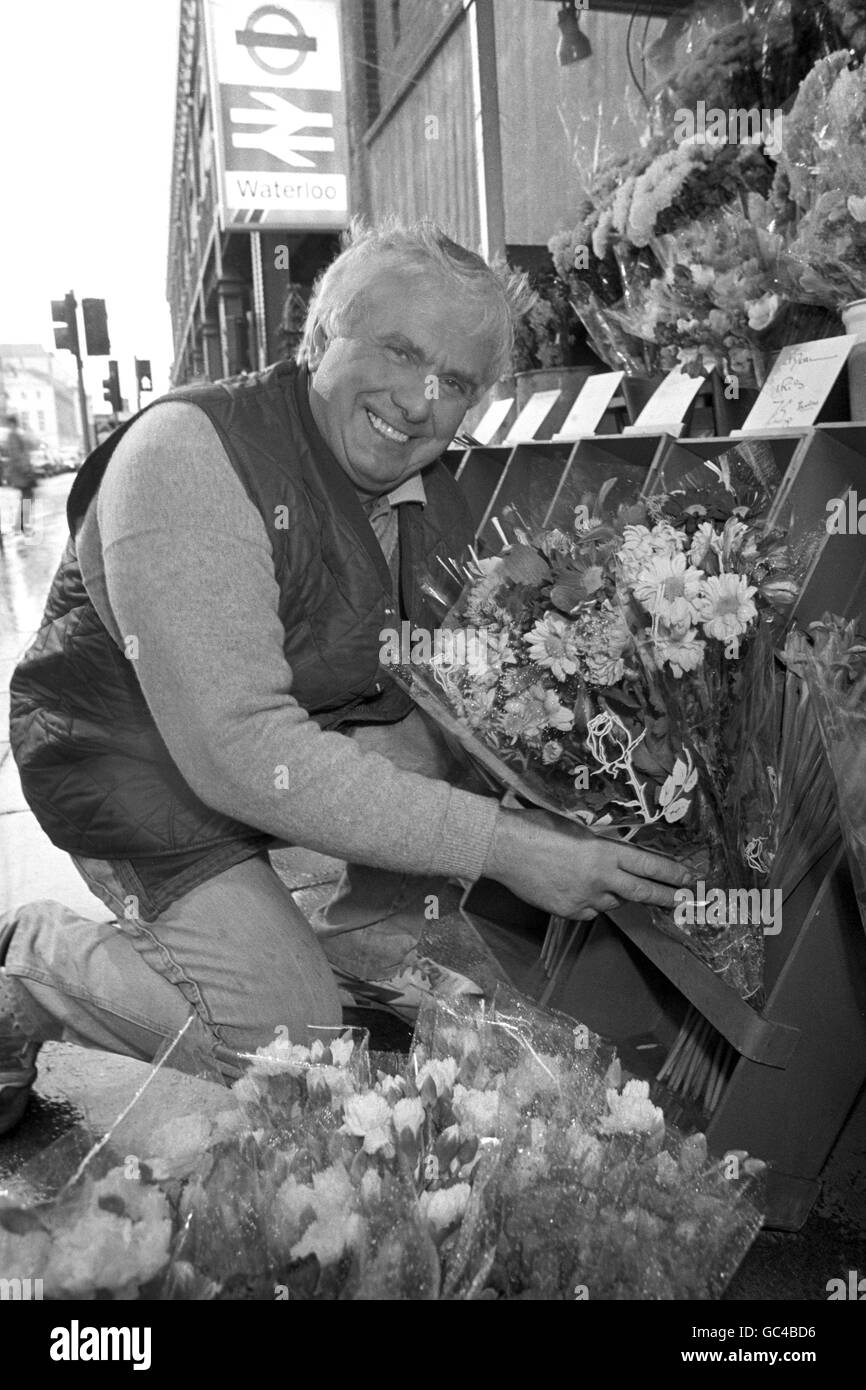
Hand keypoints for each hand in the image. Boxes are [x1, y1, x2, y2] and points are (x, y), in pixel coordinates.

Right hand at [483, 808, 691, 920]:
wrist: (505, 848)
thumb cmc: (538, 827)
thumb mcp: (577, 826)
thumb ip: (600, 842)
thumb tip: (616, 850)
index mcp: (605, 851)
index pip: (648, 864)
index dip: (671, 873)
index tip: (688, 878)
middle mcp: (601, 878)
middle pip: (641, 892)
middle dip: (665, 897)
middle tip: (683, 900)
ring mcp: (585, 898)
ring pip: (613, 901)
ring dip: (615, 894)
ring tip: (603, 881)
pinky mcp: (568, 911)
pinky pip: (589, 910)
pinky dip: (591, 902)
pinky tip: (577, 889)